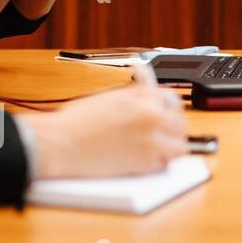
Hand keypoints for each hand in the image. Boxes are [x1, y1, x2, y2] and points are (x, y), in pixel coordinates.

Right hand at [19, 83, 186, 178]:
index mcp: (140, 95)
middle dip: (171, 131)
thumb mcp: (106, 98)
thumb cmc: (75, 121)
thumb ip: (131, 93)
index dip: (168, 109)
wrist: (61, 142)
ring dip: (169, 149)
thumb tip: (144, 78)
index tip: (164, 115)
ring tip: (152, 151)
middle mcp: (151, 113)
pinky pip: (165, 164)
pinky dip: (156, 164)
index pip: (171, 99)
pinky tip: (138, 160)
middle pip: (180, 123)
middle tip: (159, 137)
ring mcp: (152, 138)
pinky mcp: (147, 161)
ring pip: (180, 146)